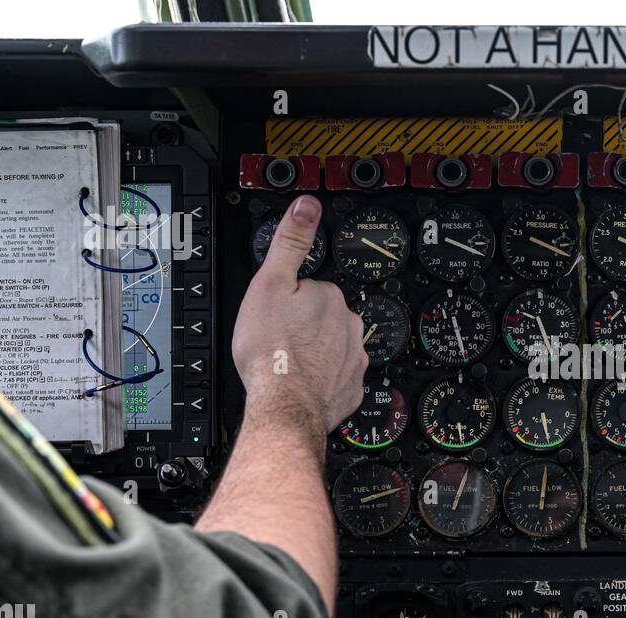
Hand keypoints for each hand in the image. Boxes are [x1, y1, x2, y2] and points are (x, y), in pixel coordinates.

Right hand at [232, 195, 366, 433]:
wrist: (283, 403)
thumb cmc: (272, 350)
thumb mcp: (271, 282)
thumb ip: (291, 242)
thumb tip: (307, 206)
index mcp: (331, 298)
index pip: (313, 289)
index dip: (292, 299)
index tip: (279, 311)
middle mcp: (351, 327)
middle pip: (325, 318)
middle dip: (305, 325)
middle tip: (281, 337)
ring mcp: (354, 360)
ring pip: (333, 348)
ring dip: (314, 352)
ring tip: (290, 361)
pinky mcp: (351, 389)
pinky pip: (337, 378)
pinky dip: (322, 379)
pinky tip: (303, 381)